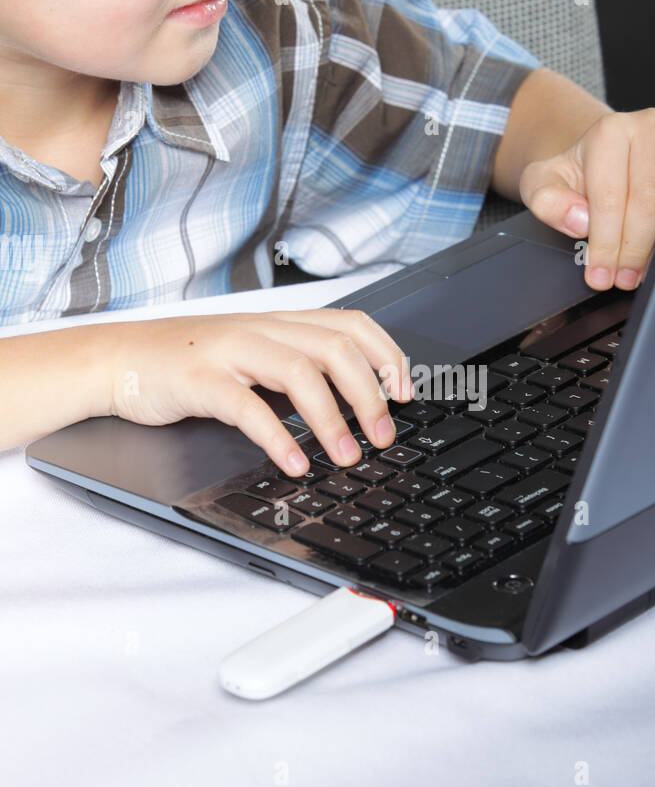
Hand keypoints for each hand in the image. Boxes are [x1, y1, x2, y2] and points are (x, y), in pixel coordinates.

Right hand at [102, 309, 413, 478]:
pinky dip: (278, 438)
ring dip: (333, 419)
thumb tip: (354, 404)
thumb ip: (295, 367)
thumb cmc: (186, 365)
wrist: (116, 359)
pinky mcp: (200, 380)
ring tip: (348, 456)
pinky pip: (248, 407)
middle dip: (370, 395)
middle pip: (336, 350)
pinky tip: (294, 463)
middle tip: (383, 437)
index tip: (406, 393)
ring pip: (300, 372)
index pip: (351, 325)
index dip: (387, 355)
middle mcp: (261, 329)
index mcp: (279, 323)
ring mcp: (230, 351)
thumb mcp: (250, 356)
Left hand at [518, 107, 654, 289]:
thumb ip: (548, 201)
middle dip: (633, 250)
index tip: (600, 274)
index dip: (606, 243)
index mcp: (611, 131)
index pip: (612, 196)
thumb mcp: (544, 185)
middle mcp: (651, 127)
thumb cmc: (578, 174)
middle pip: (650, 201)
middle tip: (622, 278)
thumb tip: (580, 220)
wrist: (603, 156)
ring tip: (636, 271)